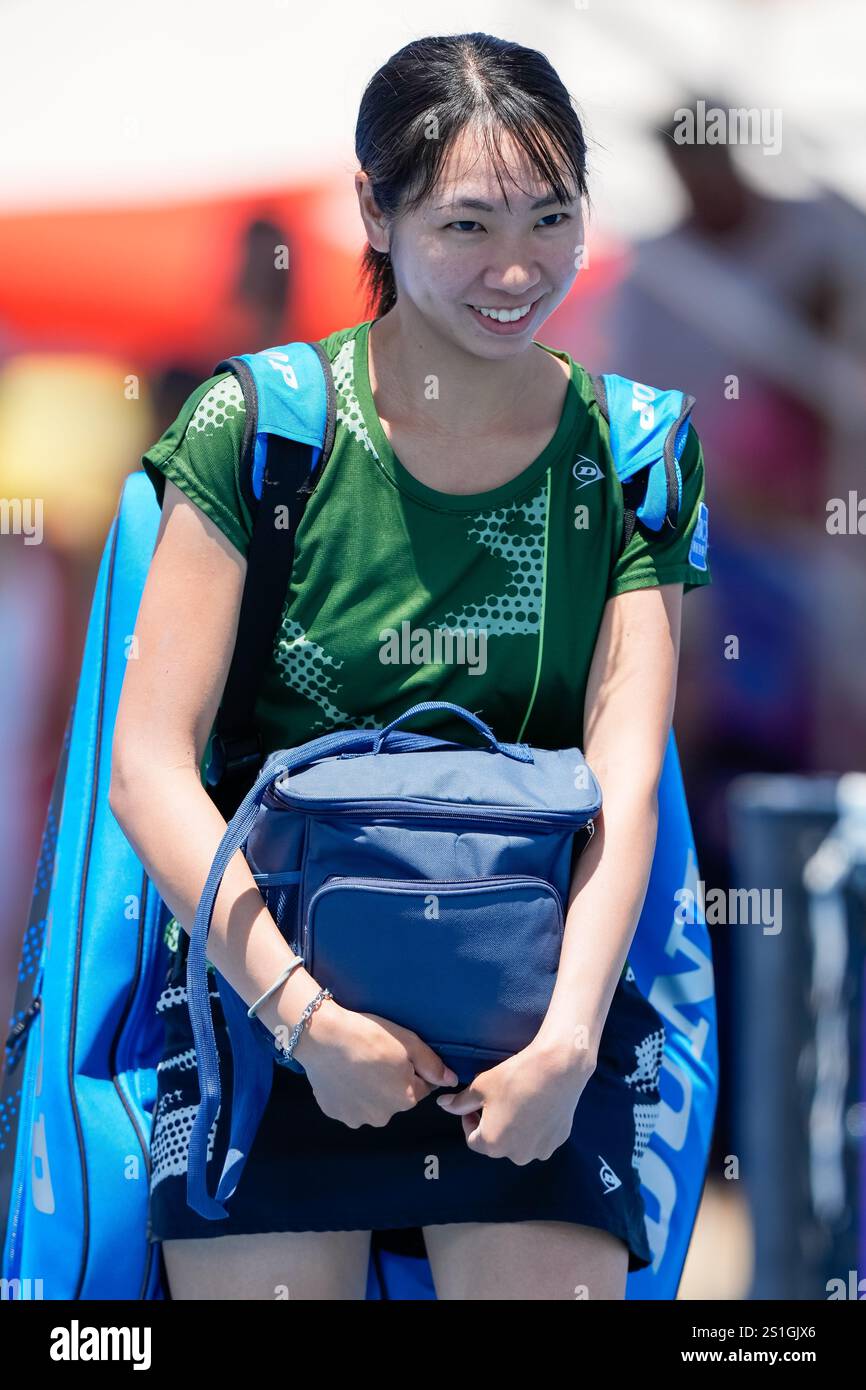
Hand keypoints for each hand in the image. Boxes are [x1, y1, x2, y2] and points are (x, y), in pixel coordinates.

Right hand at [295, 1001, 458, 1129]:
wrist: (323, 1036)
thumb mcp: (407, 1042)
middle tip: (375, 1058)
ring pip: (373, 1104)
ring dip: (370, 1091)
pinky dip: (349, 1094)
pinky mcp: (337, 1114)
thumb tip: (451, 1080)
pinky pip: (350, 1106)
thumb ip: (433, 1064)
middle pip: (396, 1098)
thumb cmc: (368, 1035)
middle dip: (391, 1083)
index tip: (395, 1054)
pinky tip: (343, 1075)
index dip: (411, 1069)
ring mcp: (358, 1118)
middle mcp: (384, 1115)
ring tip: (357, 1066)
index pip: (421, 1087)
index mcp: (406, 1097)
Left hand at [434, 1042, 594, 1163]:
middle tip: (496, 1101)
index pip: (472, 1139)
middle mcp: (516, 1155)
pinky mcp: (558, 1141)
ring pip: (519, 1142)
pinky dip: (534, 1127)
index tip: (474, 1105)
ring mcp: (540, 1150)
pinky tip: (536, 1105)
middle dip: (492, 1125)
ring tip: (517, 1102)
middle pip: (496, 1143)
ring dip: (513, 1128)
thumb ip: (459, 1102)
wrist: (558, 1068)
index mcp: (492, 1144)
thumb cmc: (515, 1077)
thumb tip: (442, 1105)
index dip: (469, 1120)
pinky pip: (539, 1138)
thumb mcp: (480, 1087)